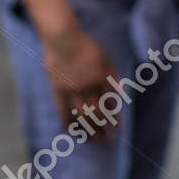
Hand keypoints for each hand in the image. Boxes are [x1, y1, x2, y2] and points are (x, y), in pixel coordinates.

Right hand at [42, 24, 121, 142]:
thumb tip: (121, 95)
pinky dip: (68, 123)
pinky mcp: (57, 89)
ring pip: (82, 115)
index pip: (111, 104)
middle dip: (104, 129)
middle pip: (98, 113)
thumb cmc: (86, 47)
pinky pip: (63, 110)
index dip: (114, 118)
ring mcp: (72, 88)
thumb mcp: (105, 59)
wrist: (63, 38)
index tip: (116, 128)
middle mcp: (88, 85)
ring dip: (90, 130)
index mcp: (102, 77)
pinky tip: (74, 133)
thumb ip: (113, 77)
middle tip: (108, 140)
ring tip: (95, 141)